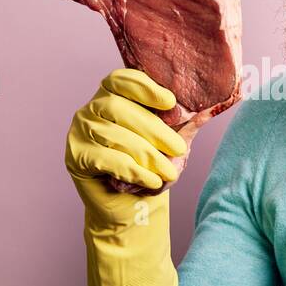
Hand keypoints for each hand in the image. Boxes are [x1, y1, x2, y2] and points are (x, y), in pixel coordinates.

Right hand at [66, 68, 187, 196]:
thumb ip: (184, 125)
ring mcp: (79, 132)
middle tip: (178, 149)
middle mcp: (91, 109)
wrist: (128, 206)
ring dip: (146, 155)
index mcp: (111, 95)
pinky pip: (106, 159)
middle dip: (153, 129)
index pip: (121, 79)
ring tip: (168, 172)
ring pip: (113, 135)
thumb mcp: (169, 143)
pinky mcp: (75, 157)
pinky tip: (151, 180)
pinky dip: (133, 170)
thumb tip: (209, 110)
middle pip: (118, 108)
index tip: (170, 102)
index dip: (144, 87)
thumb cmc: (148, 167)